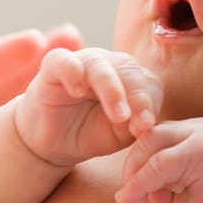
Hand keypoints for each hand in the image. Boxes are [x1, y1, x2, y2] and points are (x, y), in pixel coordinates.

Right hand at [14, 47, 162, 165]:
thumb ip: (137, 123)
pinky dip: (73, 72)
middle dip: (137, 97)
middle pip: (128, 69)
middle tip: (140, 124)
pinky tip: (78, 91)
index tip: (147, 128)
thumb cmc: (91, 133)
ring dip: (112, 89)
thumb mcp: (120, 134)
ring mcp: (81, 62)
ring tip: (118, 116)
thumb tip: (148, 122)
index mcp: (129, 77)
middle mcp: (108, 64)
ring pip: (100, 65)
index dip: (150, 103)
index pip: (148, 82)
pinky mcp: (54, 66)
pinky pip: (64, 61)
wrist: (52, 142)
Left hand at [117, 117, 202, 202]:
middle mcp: (195, 129)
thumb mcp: (187, 198)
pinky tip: (134, 198)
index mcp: (193, 136)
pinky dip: (142, 181)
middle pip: (147, 137)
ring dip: (134, 175)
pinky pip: (160, 163)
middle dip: (131, 167)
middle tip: (126, 196)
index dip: (137, 163)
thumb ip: (165, 191)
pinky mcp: (199, 149)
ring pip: (150, 146)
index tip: (130, 191)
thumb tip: (143, 195)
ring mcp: (198, 136)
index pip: (154, 139)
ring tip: (130, 200)